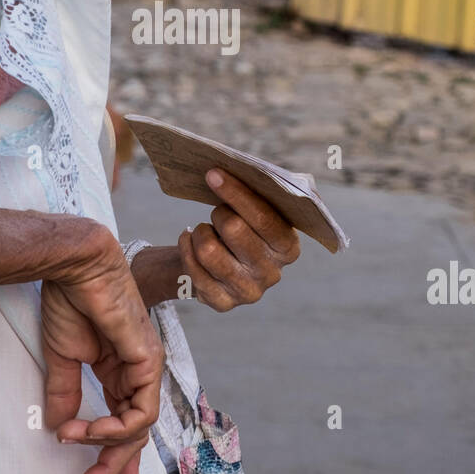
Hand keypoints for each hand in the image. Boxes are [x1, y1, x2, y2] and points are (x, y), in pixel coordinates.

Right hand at [40, 223, 163, 473]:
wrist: (75, 266)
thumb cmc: (70, 300)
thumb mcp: (62, 358)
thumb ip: (65, 393)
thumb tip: (58, 427)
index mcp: (119, 369)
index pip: (123, 420)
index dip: (112, 453)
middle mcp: (137, 371)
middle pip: (134, 431)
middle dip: (111, 465)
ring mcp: (147, 367)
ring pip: (141, 427)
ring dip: (109, 445)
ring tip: (76, 443)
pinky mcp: (149, 361)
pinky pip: (142, 410)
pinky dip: (117, 427)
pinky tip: (90, 429)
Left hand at [177, 168, 300, 311]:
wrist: (224, 261)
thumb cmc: (243, 226)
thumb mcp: (258, 211)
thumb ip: (258, 192)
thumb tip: (233, 170)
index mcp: (288, 247)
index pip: (263, 217)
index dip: (236, 194)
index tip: (213, 174)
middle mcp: (272, 273)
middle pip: (234, 230)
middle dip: (219, 213)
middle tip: (217, 211)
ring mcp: (248, 292)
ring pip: (208, 251)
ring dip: (200, 232)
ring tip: (204, 229)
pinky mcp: (222, 303)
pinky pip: (193, 269)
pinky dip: (186, 247)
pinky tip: (189, 240)